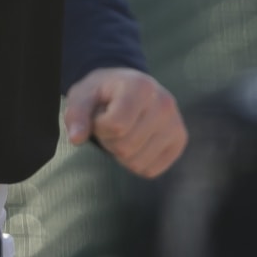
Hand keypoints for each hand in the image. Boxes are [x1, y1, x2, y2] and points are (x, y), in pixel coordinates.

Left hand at [62, 67, 186, 178]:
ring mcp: (176, 123)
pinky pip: (151, 170)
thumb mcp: (83, 96)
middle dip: (109, 141)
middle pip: (125, 147)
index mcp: (141, 87)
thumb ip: (77, 115)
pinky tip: (137, 141)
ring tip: (124, 131)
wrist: (129, 86)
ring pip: (137, 162)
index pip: (116, 126)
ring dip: (122, 154)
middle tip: (111, 125)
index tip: (100, 115)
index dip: (99, 127)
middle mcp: (164, 103)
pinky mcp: (180, 140)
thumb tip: (77, 139)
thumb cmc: (103, 93)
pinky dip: (136, 162)